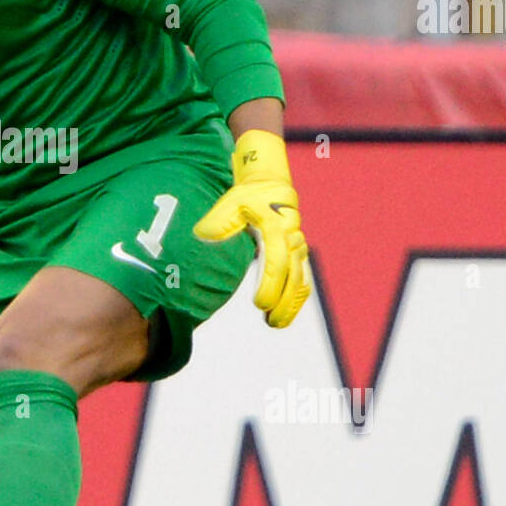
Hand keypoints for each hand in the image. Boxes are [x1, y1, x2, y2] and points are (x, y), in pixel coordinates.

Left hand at [193, 129, 309, 327]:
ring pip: (300, 279)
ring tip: (276, 323)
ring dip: (290, 303)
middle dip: (282, 300)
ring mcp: (297, 246)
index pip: (277, 260)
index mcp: (276, 227)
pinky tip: (283, 315)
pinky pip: (302, 279)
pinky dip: (295, 298)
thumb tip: (203, 235)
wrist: (269, 181)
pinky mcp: (297, 252)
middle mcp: (291, 238)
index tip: (260, 303)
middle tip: (269, 321)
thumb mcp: (231, 202)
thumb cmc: (247, 194)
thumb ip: (220, 221)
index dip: (271, 284)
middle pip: (293, 275)